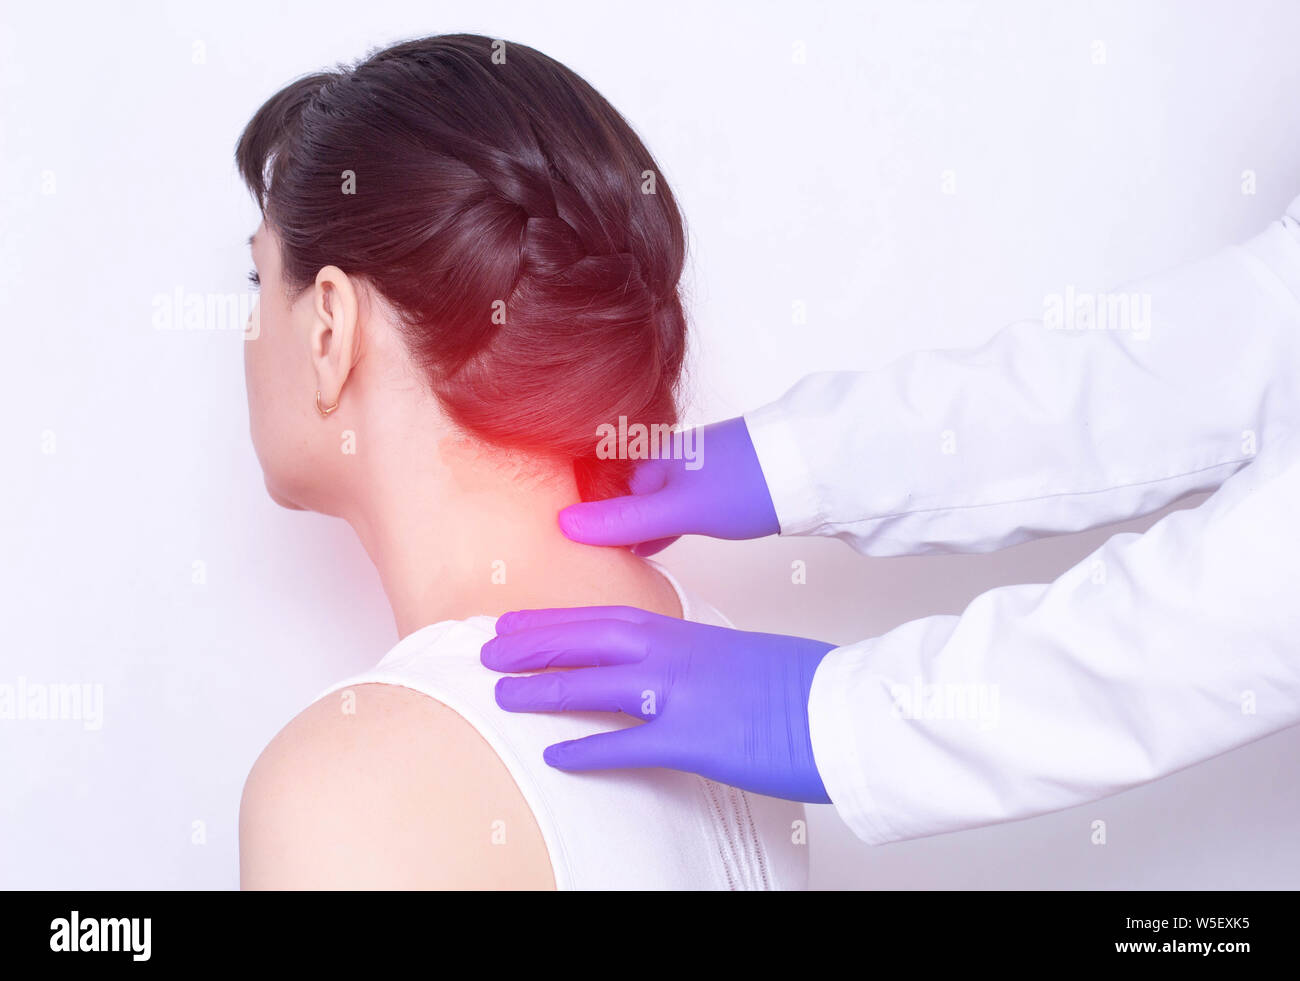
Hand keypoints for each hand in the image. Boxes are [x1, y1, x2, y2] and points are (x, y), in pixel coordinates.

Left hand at [481, 605, 834, 802]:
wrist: (847, 707)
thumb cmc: (803, 684)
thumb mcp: (744, 655)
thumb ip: (700, 657)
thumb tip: (675, 668)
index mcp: (691, 633)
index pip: (610, 617)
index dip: (560, 621)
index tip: (522, 621)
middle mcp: (679, 656)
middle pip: (592, 639)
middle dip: (537, 642)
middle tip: (489, 646)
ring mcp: (684, 694)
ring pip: (598, 684)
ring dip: (546, 687)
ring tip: (501, 693)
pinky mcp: (697, 739)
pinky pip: (630, 745)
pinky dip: (589, 749)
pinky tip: (555, 754)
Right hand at [559, 416, 779, 556]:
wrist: (808, 468)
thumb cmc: (745, 482)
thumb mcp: (678, 508)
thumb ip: (623, 519)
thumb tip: (564, 523)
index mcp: (648, 458)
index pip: (593, 486)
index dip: (571, 511)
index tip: (548, 539)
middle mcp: (662, 461)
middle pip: (617, 496)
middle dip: (595, 522)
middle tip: (567, 558)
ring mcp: (687, 475)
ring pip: (643, 505)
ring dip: (625, 528)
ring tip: (599, 559)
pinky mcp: (709, 489)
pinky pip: (666, 511)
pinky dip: (653, 528)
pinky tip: (647, 547)